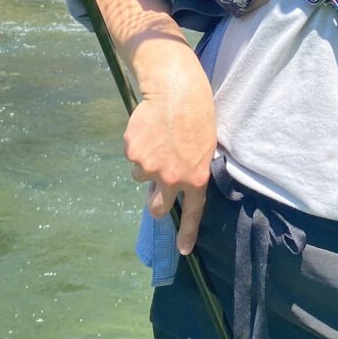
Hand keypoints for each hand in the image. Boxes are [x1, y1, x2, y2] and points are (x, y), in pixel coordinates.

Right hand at [123, 40, 216, 255]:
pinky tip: (147, 128)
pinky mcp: (133, 152)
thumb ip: (193, 170)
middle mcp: (171, 178)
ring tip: (157, 139)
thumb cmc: (197, 112)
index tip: (184, 250)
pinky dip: (137, 146)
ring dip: (146, 164)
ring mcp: (150, 166)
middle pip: (157, 207)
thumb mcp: (205, 146)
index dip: (187, 233)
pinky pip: (132, 156)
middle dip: (155, 200)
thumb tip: (180, 184)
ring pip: (141, 176)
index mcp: (196, 177)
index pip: (192, 213)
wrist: (174, 88)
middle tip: (156, 184)